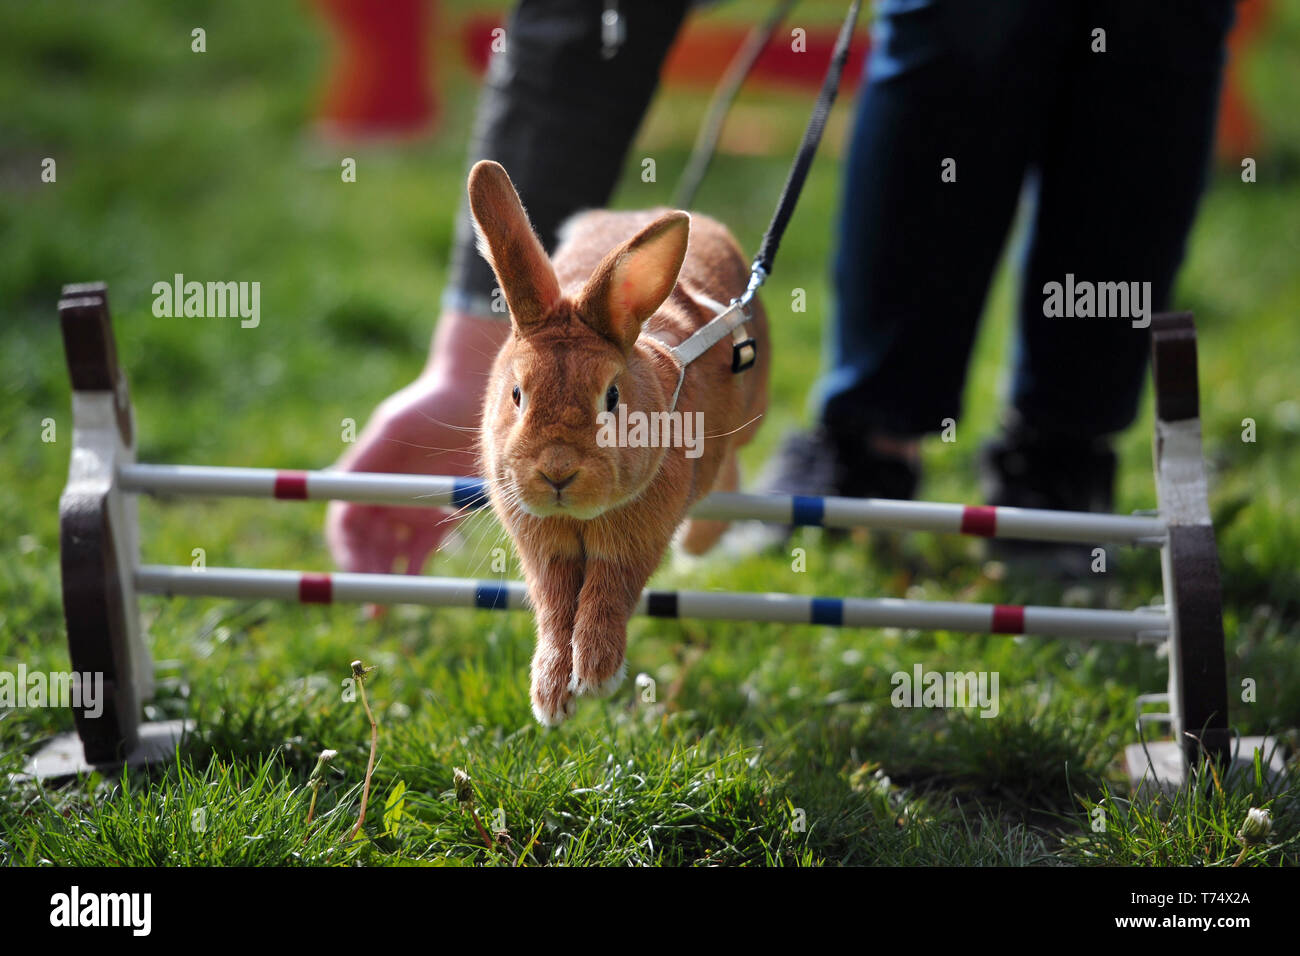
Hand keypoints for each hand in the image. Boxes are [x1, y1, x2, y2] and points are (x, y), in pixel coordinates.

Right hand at [325, 311, 508, 577]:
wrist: (471, 397)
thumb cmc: (429, 405)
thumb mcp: (397, 424)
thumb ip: (372, 453)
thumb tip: (343, 481)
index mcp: (364, 479)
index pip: (344, 524)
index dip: (344, 550)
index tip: (353, 570)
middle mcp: (382, 499)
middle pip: (364, 548)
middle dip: (364, 574)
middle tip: (373, 598)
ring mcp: (408, 512)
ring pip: (387, 557)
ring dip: (383, 581)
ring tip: (384, 606)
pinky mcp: (436, 521)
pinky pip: (419, 555)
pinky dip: (413, 573)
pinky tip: (416, 589)